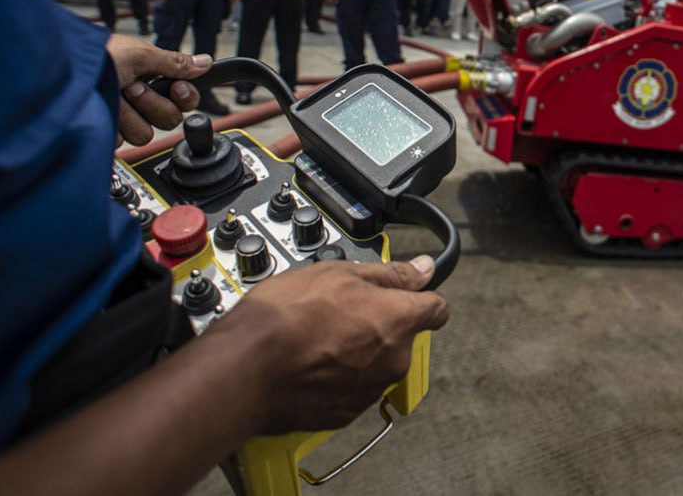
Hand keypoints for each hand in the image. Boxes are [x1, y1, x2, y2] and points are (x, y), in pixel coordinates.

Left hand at [106, 35, 208, 144]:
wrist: (62, 78)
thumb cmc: (96, 59)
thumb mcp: (139, 55)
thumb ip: (174, 62)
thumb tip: (205, 62)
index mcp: (150, 78)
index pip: (184, 98)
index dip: (184, 96)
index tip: (176, 89)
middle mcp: (138, 99)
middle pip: (169, 118)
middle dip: (150, 102)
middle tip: (131, 87)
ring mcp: (122, 118)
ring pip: (146, 133)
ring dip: (129, 113)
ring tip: (112, 97)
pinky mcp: (106, 135)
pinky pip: (123, 143)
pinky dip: (112, 126)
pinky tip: (101, 112)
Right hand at [213, 256, 449, 433]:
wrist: (245, 371)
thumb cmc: (287, 318)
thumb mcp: (338, 273)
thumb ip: (389, 273)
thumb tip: (422, 269)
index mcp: (399, 321)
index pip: (437, 309)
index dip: (420, 296)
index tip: (404, 291)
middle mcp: (393, 361)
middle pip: (401, 337)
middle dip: (378, 324)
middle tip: (339, 309)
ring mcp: (370, 392)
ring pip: (375, 364)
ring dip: (356, 351)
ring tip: (316, 337)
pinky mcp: (344, 414)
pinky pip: (351, 389)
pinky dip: (336, 377)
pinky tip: (308, 363)